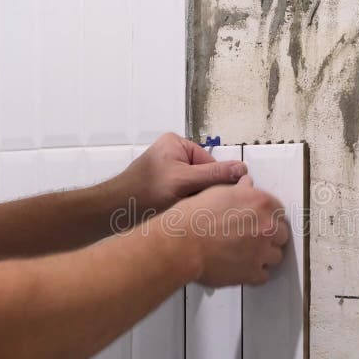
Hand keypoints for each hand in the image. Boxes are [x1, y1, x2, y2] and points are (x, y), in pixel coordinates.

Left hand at [101, 133, 246, 218]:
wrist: (115, 212)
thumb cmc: (145, 193)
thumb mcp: (184, 181)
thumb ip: (214, 175)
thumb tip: (243, 169)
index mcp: (177, 143)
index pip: (211, 164)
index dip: (215, 183)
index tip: (214, 200)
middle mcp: (173, 155)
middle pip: (205, 176)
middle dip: (203, 193)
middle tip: (197, 207)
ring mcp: (168, 172)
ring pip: (196, 189)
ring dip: (195, 202)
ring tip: (186, 212)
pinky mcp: (164, 188)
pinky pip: (185, 196)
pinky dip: (186, 206)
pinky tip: (180, 215)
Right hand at [164, 175, 289, 286]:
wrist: (182, 243)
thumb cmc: (195, 217)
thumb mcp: (217, 192)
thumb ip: (239, 189)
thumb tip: (247, 184)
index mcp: (261, 203)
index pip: (279, 211)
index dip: (269, 217)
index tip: (261, 221)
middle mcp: (267, 227)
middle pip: (281, 235)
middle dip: (269, 237)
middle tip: (253, 238)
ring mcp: (262, 252)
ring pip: (275, 257)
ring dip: (264, 256)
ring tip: (247, 254)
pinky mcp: (252, 273)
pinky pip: (264, 276)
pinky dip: (255, 274)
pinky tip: (243, 267)